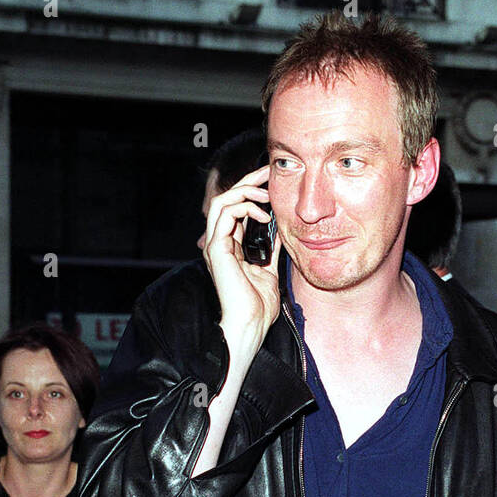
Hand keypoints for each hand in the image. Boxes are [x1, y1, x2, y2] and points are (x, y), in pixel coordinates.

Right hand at [201, 164, 280, 361]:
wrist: (250, 324)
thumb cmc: (258, 306)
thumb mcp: (269, 270)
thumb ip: (270, 250)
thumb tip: (280, 233)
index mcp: (230, 248)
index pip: (236, 211)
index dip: (251, 194)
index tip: (270, 183)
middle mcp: (220, 244)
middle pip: (227, 201)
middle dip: (247, 183)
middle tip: (266, 172)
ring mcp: (216, 246)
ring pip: (222, 202)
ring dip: (245, 192)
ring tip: (266, 195)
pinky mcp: (217, 249)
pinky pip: (225, 214)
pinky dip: (243, 207)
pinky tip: (263, 214)